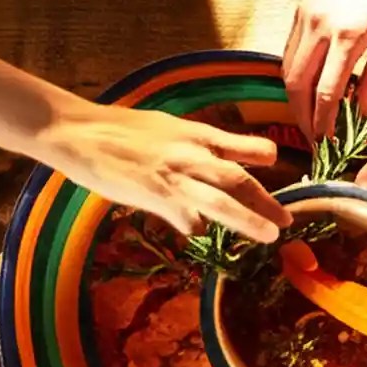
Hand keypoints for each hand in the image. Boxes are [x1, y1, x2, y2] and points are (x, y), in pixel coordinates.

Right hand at [48, 104, 292, 242]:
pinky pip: (186, 217)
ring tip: (270, 235)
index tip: (276, 165)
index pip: (238, 145)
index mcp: (194, 133)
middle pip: (238, 178)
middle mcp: (191, 154)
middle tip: (286, 222)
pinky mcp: (155, 195)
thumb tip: (207, 169)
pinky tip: (198, 236)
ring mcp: (175, 176)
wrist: (80, 131)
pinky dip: (196, 228)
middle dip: (265, 201)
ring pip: (221, 200)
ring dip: (247, 219)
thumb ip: (188, 150)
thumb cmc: (117, 130)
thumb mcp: (162, 129)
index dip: (261, 155)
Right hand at [282, 0, 366, 137]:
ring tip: (309, 122)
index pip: (326, 92)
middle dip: (302, 119)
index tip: (328, 144)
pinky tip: (307, 93)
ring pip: (287, 72)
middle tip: (314, 141)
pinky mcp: (299, 14)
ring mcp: (304, 18)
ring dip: (295, 101)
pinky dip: (295, 79)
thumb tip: (363, 115)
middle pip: (298, 86)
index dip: (324, 123)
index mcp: (347, 35)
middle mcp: (319, 27)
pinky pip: (289, 55)